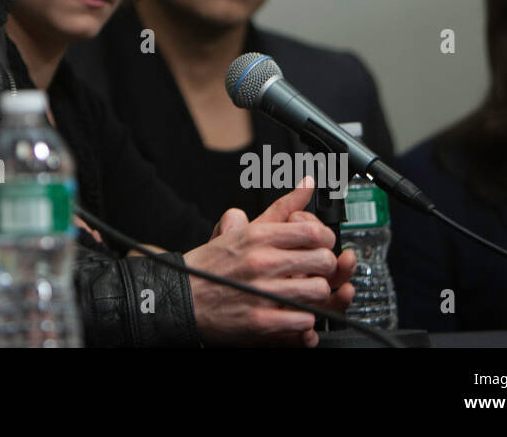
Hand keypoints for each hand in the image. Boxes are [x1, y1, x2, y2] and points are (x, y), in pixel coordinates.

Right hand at [182, 176, 348, 346]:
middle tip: (316, 271)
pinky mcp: (261, 321)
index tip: (321, 246)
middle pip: (323, 260)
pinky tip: (294, 312)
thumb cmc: (212, 265)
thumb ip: (281, 208)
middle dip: (325, 267)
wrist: (181, 297)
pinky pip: (304, 320)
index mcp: (258, 236)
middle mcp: (261, 261)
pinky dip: (304, 319)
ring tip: (304, 293)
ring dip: (315, 294)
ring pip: (317, 291)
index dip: (325, 240)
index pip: (313, 231)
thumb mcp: (243, 230)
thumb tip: (307, 184)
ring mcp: (261, 292)